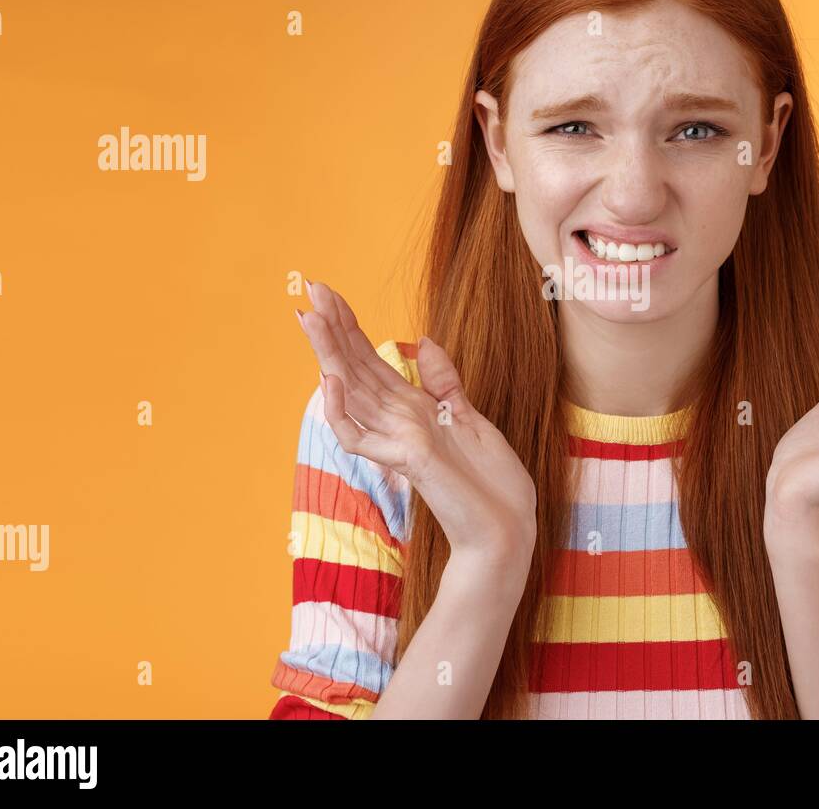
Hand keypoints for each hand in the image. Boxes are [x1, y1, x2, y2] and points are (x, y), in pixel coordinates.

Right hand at [296, 279, 536, 571]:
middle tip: (311, 289)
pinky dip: (342, 411)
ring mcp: (398, 441)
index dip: (350, 327)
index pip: (372, 360)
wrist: (508, 530)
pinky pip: (360, 437)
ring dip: (330, 356)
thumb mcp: (471, 418)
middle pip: (356, 368)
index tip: (327, 292)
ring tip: (311, 318)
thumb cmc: (491, 484)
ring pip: (352, 394)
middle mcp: (399, 422)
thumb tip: (426, 341)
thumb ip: (445, 383)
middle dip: (334, 329)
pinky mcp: (406, 460)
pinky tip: (333, 379)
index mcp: (413, 408)